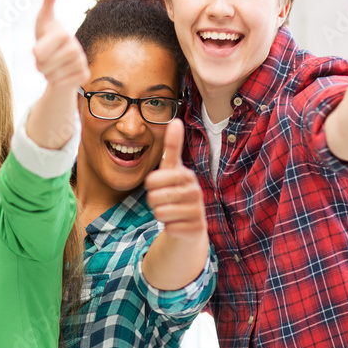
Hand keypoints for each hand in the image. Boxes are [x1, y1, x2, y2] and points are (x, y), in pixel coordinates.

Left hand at [33, 0, 89, 91]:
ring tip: (52, 64)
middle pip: (43, 65)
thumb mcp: (43, 19)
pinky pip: (61, 84)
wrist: (62, 58)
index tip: (38, 48)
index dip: (35, 54)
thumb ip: (48, 0)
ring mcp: (82, 62)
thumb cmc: (48, 36)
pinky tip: (61, 73)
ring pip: (51, 76)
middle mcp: (76, 48)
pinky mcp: (84, 75)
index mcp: (64, 34)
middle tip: (45, 57)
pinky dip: (56, 82)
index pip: (39, 53)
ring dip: (46, 73)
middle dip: (39, 64)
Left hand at [145, 119, 205, 238]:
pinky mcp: (196, 227)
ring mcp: (197, 209)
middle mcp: (194, 191)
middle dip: (153, 200)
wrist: (189, 226)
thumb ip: (173, 147)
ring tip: (171, 211)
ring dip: (160, 213)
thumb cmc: (176, 193)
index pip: (152, 179)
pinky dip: (168, 226)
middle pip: (154, 196)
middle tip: (164, 200)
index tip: (159, 185)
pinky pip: (168, 225)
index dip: (150, 185)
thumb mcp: (172, 170)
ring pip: (160, 211)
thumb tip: (176, 120)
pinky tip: (177, 223)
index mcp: (186, 175)